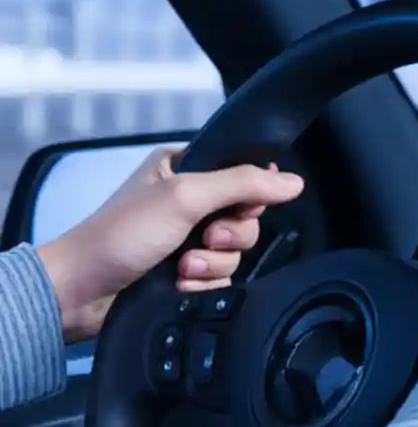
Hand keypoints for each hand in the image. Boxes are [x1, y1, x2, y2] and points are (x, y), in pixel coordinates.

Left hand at [35, 148, 303, 341]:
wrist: (78, 292)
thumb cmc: (120, 234)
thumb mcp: (185, 196)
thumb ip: (242, 184)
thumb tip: (295, 182)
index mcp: (184, 168)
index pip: (243, 173)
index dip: (250, 193)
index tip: (239, 206)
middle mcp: (188, 201)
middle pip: (246, 215)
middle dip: (230, 234)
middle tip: (204, 238)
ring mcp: (186, 239)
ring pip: (236, 250)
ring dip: (213, 262)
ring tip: (182, 267)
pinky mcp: (184, 274)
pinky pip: (221, 278)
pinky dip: (204, 283)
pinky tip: (180, 285)